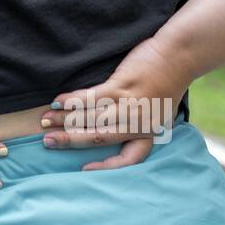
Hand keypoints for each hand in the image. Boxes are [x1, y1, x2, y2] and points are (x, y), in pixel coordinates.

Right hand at [46, 37, 191, 170]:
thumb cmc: (169, 81)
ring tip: (45, 121)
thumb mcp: (161, 112)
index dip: (106, 167)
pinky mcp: (122, 86)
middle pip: (98, 137)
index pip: (129, 159)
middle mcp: (139, 123)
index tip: (84, 169)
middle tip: (47, 142)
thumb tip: (114, 131)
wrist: (179, 55)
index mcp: (150, 132)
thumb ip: (141, 125)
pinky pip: (90, 97)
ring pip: (90, 118)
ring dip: (64, 119)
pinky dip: (72, 100)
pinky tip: (57, 100)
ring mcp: (129, 105)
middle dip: (69, 140)